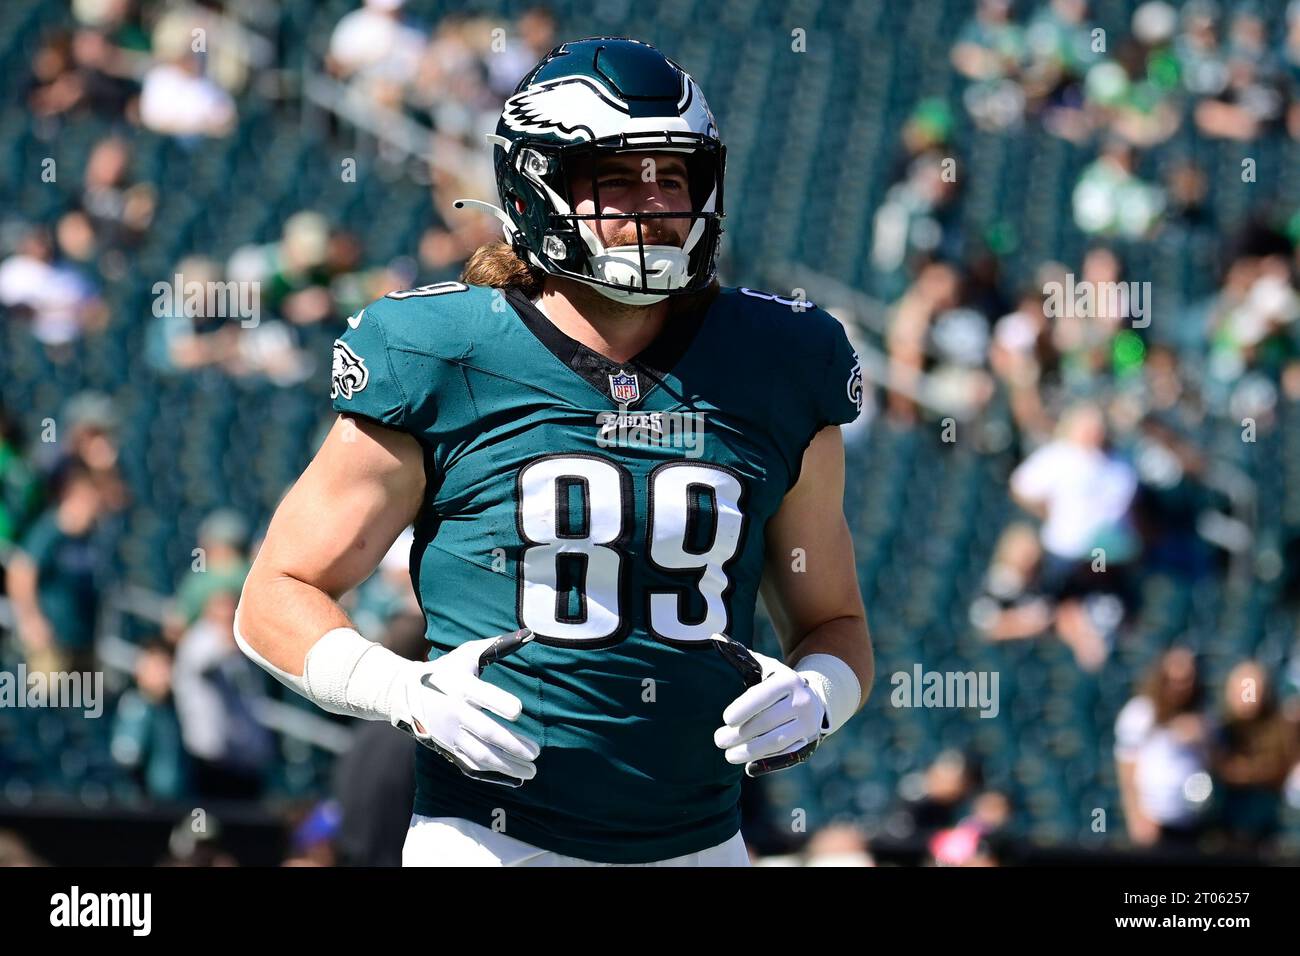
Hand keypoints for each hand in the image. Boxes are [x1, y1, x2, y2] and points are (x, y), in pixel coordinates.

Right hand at [390, 630, 540, 787]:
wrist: (404, 693)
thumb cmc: (446, 670)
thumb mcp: (467, 654)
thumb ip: (497, 645)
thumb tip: (530, 634)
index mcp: (461, 686)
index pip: (482, 696)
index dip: (500, 704)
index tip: (519, 712)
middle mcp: (455, 711)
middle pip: (486, 731)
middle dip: (512, 744)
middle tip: (536, 752)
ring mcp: (450, 733)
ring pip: (481, 754)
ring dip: (507, 764)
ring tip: (531, 770)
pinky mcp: (448, 747)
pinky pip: (472, 764)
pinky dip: (494, 773)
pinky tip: (515, 776)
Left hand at [712, 636, 827, 776]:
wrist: (815, 698)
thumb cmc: (777, 684)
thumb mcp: (764, 667)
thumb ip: (741, 656)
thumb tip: (715, 638)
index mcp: (787, 681)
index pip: (762, 696)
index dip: (743, 709)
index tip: (725, 719)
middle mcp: (801, 702)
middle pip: (766, 722)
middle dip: (739, 734)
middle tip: (718, 740)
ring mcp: (807, 724)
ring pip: (775, 742)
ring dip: (749, 751)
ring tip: (728, 755)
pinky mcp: (808, 743)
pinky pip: (784, 755)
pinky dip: (765, 762)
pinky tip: (747, 765)